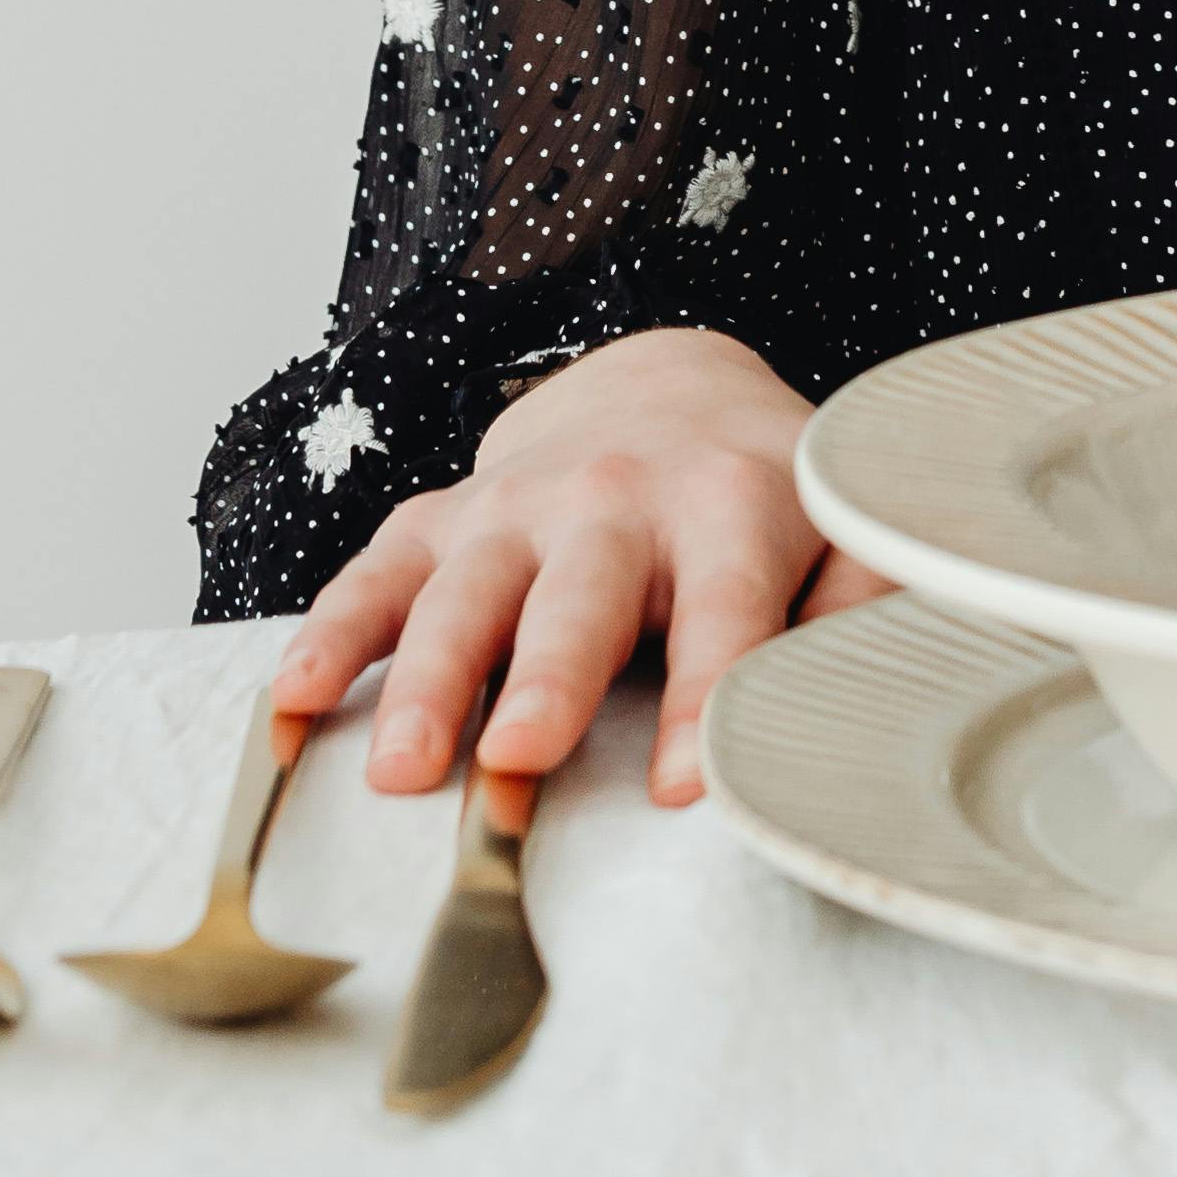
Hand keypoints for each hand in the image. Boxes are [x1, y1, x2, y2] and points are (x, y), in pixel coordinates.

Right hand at [269, 324, 890, 806]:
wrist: (669, 389)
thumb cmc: (761, 496)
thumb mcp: (838, 533)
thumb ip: (868, 607)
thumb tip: (884, 694)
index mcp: (730, 508)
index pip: (725, 613)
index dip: (705, 698)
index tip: (682, 786)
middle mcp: (615, 499)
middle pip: (576, 597)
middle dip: (544, 678)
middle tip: (517, 756)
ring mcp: (517, 506)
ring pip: (465, 591)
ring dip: (426, 678)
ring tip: (401, 765)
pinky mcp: (444, 518)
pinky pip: (376, 576)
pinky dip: (329, 636)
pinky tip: (291, 705)